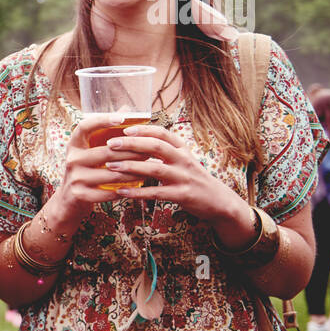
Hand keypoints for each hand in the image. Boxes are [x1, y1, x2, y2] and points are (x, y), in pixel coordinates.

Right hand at [53, 114, 145, 217]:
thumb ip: (107, 130)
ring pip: (111, 174)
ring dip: (133, 172)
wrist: (70, 200)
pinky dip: (125, 190)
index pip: (85, 126)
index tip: (121, 119)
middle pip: (106, 152)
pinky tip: (137, 187)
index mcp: (74, 144)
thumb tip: (127, 108)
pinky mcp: (80, 195)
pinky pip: (108, 193)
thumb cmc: (87, 169)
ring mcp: (75, 178)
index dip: (102, 120)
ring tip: (149, 169)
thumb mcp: (91, 149)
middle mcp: (72, 159)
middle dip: (132, 152)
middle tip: (150, 150)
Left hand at [105, 123, 249, 227]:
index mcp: (183, 149)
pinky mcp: (182, 195)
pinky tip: (121, 191)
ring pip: (155, 169)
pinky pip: (156, 192)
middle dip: (132, 144)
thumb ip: (165, 150)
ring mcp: (184, 177)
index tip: (124, 129)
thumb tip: (139, 138)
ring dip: (130, 167)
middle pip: (156, 147)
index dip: (143, 129)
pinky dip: (138, 192)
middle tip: (110, 144)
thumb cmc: (193, 178)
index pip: (162, 133)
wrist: (219, 201)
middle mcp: (184, 160)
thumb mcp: (183, 160)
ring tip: (110, 166)